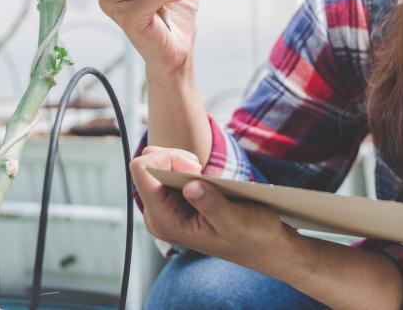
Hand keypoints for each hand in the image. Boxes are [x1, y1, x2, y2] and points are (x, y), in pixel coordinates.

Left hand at [130, 146, 289, 266]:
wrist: (260, 246)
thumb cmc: (250, 236)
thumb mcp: (236, 221)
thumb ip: (212, 204)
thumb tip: (189, 186)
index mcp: (165, 221)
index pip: (142, 171)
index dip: (168, 159)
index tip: (195, 167)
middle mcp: (158, 215)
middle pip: (147, 163)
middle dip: (174, 158)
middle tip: (200, 170)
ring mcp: (164, 208)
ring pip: (156, 164)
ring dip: (181, 161)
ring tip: (203, 174)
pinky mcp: (174, 201)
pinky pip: (167, 169)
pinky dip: (186, 165)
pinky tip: (204, 178)